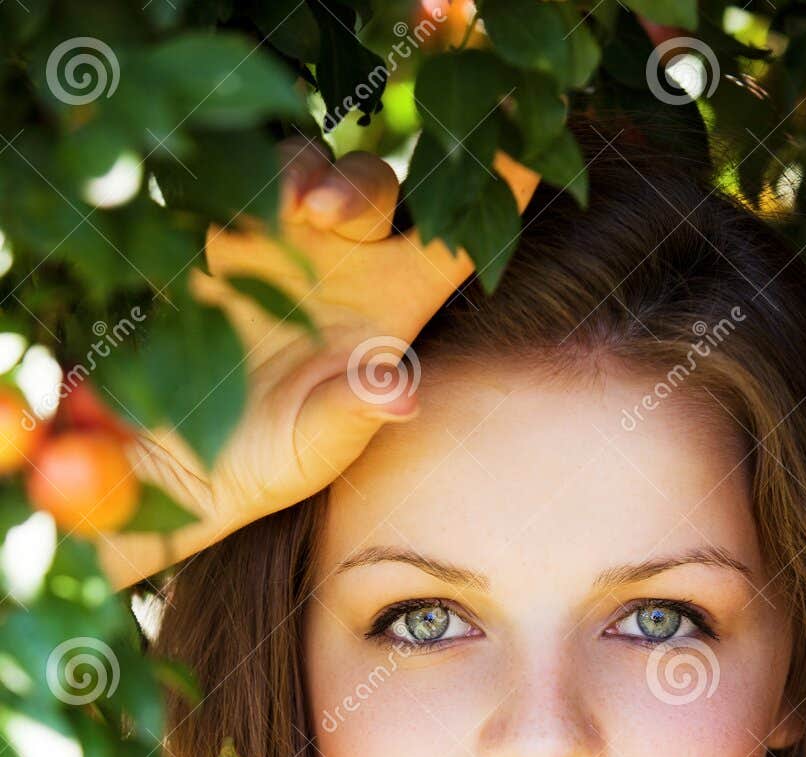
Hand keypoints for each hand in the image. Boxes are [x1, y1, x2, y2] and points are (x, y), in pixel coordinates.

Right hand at [100, 138, 539, 590]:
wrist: (177, 462)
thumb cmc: (266, 460)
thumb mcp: (315, 444)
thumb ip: (356, 411)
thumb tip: (401, 391)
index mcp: (390, 307)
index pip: (453, 243)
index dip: (492, 190)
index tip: (523, 139)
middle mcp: (343, 262)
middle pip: (376, 188)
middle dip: (362, 186)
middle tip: (330, 213)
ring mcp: (281, 240)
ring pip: (313, 164)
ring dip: (310, 172)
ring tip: (299, 207)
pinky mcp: (219, 230)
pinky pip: (240, 172)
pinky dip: (250, 172)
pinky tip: (248, 205)